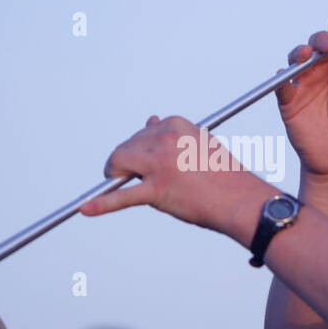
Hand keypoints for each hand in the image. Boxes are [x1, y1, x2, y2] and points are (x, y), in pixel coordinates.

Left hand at [80, 115, 273, 243]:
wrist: (242, 202)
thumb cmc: (224, 176)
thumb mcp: (198, 143)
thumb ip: (172, 134)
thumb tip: (150, 119)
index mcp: (176, 125)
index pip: (142, 133)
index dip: (139, 151)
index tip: (147, 163)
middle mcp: (166, 139)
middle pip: (125, 147)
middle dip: (125, 164)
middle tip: (135, 180)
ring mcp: (160, 163)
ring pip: (117, 164)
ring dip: (113, 177)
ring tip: (120, 186)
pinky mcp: (158, 189)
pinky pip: (122, 196)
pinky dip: (101, 204)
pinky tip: (85, 209)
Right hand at [275, 17, 327, 194]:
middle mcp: (324, 72)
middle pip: (318, 44)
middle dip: (322, 38)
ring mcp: (305, 85)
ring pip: (297, 58)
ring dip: (300, 52)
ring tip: (306, 54)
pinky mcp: (290, 102)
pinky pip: (281, 86)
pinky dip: (281, 78)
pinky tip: (286, 76)